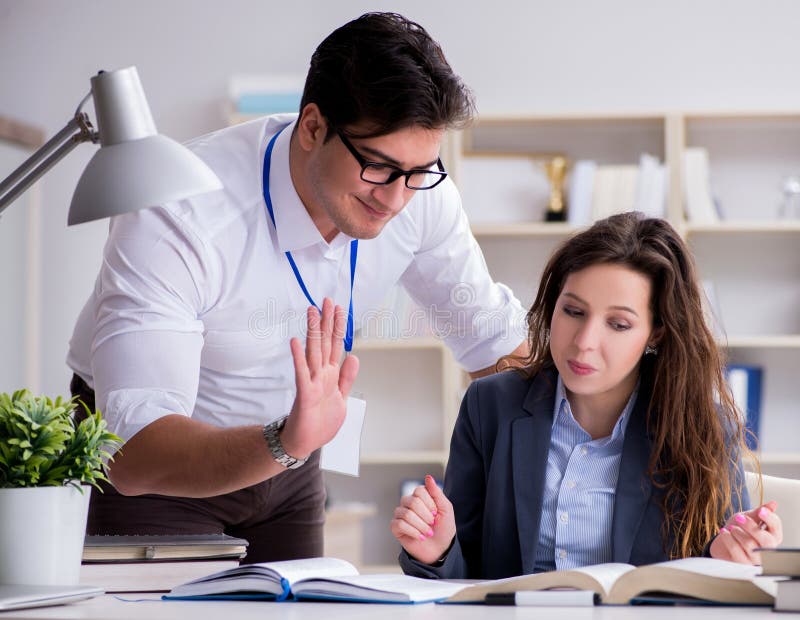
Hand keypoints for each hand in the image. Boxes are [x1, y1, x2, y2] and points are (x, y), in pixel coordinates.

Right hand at [280, 298, 358, 458]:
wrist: (305, 443)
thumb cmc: (320, 421)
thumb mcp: (341, 397)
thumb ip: (347, 377)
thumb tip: (354, 356)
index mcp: (330, 375)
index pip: (335, 345)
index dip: (338, 327)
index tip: (340, 309)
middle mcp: (320, 374)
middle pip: (324, 343)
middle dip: (326, 322)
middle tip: (326, 300)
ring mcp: (312, 382)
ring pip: (313, 352)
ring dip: (312, 332)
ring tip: (311, 312)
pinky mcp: (305, 394)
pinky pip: (301, 373)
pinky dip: (298, 357)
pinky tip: (295, 341)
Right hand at [390, 475, 456, 564]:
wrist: (440, 549)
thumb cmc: (444, 528)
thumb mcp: (445, 509)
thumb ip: (436, 492)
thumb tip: (428, 477)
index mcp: (420, 496)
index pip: (419, 491)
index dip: (429, 503)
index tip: (436, 513)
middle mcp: (408, 503)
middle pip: (412, 502)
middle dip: (426, 516)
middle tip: (433, 524)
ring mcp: (401, 514)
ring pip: (406, 514)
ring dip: (421, 526)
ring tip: (428, 533)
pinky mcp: (395, 527)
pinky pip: (399, 524)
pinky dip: (413, 532)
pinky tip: (420, 537)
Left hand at [709, 500, 782, 564]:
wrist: (722, 542)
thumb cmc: (738, 529)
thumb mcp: (747, 517)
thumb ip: (759, 513)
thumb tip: (773, 504)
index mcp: (772, 536)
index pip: (776, 527)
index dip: (770, 519)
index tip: (761, 511)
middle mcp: (767, 550)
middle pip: (766, 540)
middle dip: (751, 526)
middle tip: (738, 517)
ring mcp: (756, 559)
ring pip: (749, 544)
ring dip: (737, 532)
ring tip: (730, 527)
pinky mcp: (742, 564)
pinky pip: (736, 550)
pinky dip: (728, 538)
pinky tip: (723, 532)